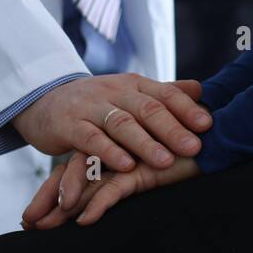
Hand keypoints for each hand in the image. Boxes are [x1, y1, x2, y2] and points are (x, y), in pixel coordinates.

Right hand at [12, 76, 210, 172]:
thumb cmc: (98, 103)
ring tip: (165, 162)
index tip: (208, 125)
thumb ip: (163, 94)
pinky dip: (108, 152)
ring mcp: (91, 107)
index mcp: (133, 85)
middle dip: (172, 129)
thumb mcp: (129, 94)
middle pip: (147, 108)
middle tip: (194, 148)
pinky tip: (125, 166)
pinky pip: (90, 139)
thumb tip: (201, 89)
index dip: (186, 108)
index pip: (164, 94)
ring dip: (144, 143)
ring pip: (121, 123)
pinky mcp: (69, 125)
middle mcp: (114, 92)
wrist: (44, 100)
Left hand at [23, 152, 201, 228]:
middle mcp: (113, 152)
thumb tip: (94, 205)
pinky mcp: (143, 167)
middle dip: (48, 200)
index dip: (52, 191)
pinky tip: (85, 220)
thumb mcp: (144, 168)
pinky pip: (116, 186)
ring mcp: (126, 157)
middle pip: (71, 174)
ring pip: (86, 181)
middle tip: (27, 223)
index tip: (31, 217)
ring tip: (44, 226)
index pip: (73, 170)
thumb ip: (121, 177)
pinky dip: (99, 204)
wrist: (214, 136)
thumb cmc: (180, 151)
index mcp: (110, 151)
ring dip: (64, 204)